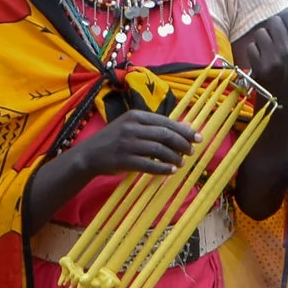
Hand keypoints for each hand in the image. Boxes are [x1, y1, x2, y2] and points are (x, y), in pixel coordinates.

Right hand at [75, 109, 197, 181]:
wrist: (89, 155)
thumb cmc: (114, 140)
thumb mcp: (131, 127)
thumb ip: (153, 127)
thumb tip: (183, 128)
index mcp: (136, 116)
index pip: (166, 122)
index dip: (184, 130)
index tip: (197, 137)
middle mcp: (132, 128)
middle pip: (165, 135)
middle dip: (182, 143)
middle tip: (191, 151)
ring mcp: (127, 144)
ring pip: (159, 150)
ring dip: (174, 157)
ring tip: (182, 162)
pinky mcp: (124, 160)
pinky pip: (149, 165)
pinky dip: (163, 168)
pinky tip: (171, 171)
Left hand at [233, 8, 287, 112]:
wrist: (283, 98)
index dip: (284, 22)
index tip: (285, 31)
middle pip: (273, 22)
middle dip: (272, 30)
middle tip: (276, 44)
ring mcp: (274, 59)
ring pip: (260, 33)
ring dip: (262, 41)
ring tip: (269, 53)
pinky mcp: (260, 67)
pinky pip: (252, 47)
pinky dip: (254, 53)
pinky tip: (262, 62)